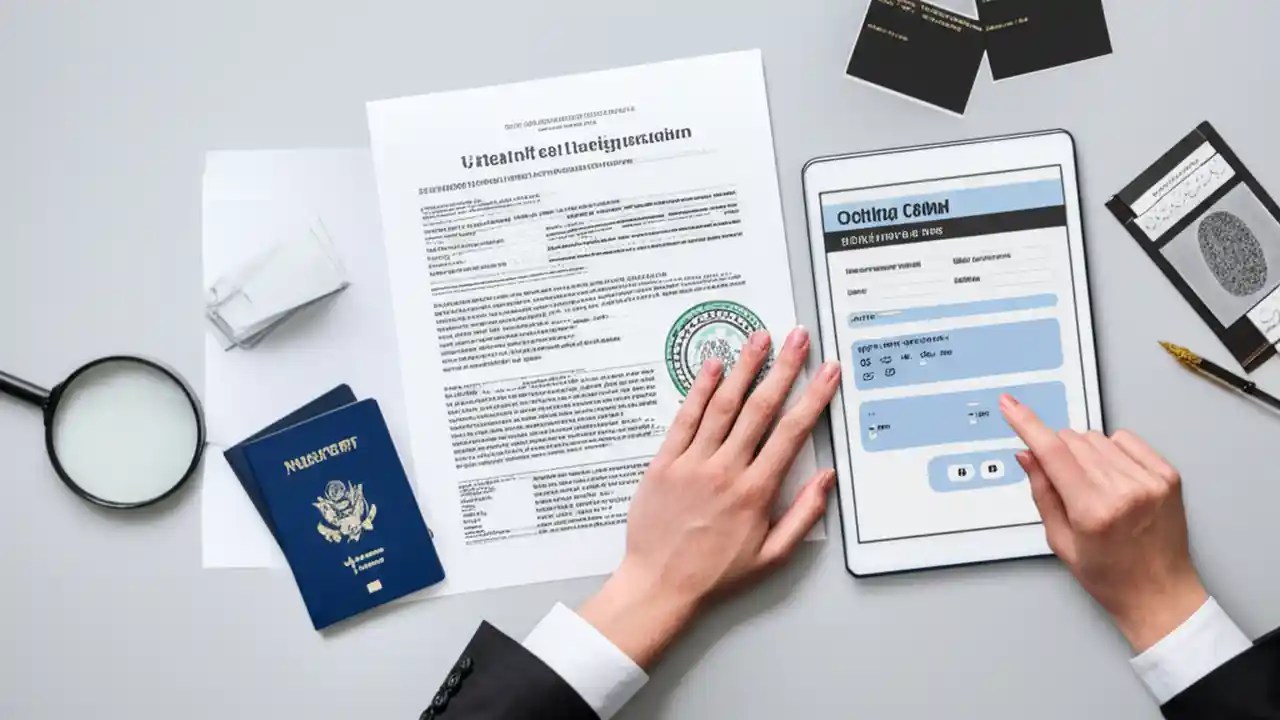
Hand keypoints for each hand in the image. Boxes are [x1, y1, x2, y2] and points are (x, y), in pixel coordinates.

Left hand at [580, 327, 840, 666]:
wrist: (659, 585)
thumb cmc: (716, 574)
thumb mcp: (772, 556)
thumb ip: (804, 515)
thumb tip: (827, 478)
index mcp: (756, 492)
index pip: (791, 433)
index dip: (813, 397)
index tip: (827, 371)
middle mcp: (725, 470)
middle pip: (760, 408)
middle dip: (783, 369)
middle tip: (799, 338)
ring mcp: (692, 463)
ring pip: (723, 405)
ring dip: (744, 368)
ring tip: (760, 337)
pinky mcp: (664, 463)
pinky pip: (684, 418)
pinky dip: (700, 389)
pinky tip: (713, 365)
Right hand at [999, 394, 1206, 652]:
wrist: (1161, 594)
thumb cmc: (1111, 577)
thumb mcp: (1061, 541)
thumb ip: (1042, 492)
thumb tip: (1027, 454)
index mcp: (1093, 512)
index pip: (1052, 453)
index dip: (1027, 424)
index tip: (1011, 405)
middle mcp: (1124, 492)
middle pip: (1073, 441)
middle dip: (1057, 452)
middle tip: (1065, 484)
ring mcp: (1150, 481)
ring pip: (1097, 438)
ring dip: (1084, 452)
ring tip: (1093, 486)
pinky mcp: (1168, 475)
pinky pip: (1125, 440)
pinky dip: (1112, 450)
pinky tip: (1114, 478)